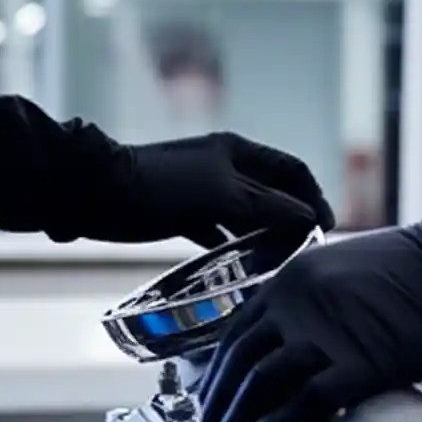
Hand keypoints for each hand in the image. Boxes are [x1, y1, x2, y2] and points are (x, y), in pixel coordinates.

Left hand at [61, 131, 334, 246]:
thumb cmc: (160, 186)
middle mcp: (224, 168)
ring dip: (265, 236)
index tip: (326, 228)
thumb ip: (266, 207)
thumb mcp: (220, 195)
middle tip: (305, 252)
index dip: (313, 195)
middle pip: (271, 193)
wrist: (96, 192)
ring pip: (246, 215)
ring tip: (281, 264)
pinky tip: (243, 269)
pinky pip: (220, 232)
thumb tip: (307, 217)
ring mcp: (203, 192)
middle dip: (292, 219)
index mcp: (237, 151)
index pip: (291, 169)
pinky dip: (235, 247)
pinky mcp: (183, 215)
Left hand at [197, 153, 421, 421]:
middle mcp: (297, 304)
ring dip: (241, 418)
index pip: (236, 336)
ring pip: (261, 382)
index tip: (212, 400)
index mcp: (290, 281)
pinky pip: (306, 399)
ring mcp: (327, 333)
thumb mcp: (341, 273)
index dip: (217, 376)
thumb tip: (289, 356)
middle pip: (240, 362)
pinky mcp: (361, 363)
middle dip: (220, 404)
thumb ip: (310, 309)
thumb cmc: (415, 270)